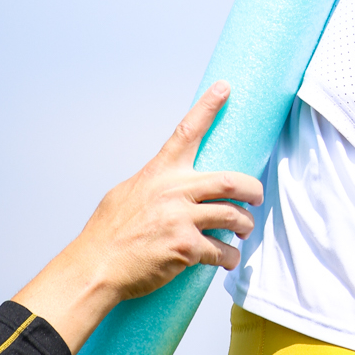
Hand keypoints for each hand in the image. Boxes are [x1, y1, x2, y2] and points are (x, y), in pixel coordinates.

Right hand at [14, 82, 263, 352]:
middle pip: (230, 181)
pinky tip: (229, 260)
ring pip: (233, 216)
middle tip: (258, 196)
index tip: (225, 87)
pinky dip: (230, 257)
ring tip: (245, 230)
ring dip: (246, 225)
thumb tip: (171, 183)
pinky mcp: (185, 247)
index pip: (187, 132)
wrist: (96, 267)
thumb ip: (155, 184)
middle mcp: (173, 191)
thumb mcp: (126, 194)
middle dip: (253, 189)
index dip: (208, 107)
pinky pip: (221, 250)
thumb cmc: (109, 233)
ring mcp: (180, 219)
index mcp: (159, 173)